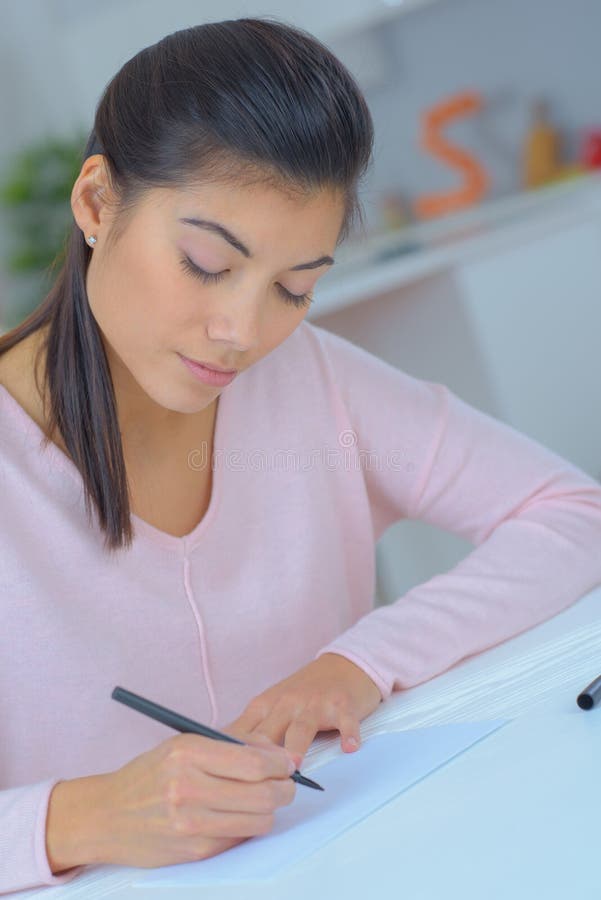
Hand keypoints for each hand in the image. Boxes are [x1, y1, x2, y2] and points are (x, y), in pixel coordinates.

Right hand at [46, 730, 296, 871]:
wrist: (107, 815)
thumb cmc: (150, 775)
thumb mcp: (184, 744)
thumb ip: (231, 745)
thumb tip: (277, 754)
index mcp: (188, 753)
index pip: (254, 762)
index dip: (280, 763)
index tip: (287, 762)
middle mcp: (189, 788)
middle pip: (263, 794)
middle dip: (285, 788)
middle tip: (286, 783)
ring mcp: (191, 823)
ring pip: (259, 820)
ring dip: (270, 810)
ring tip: (263, 800)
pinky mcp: (193, 850)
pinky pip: (240, 838)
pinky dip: (247, 827)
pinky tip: (237, 816)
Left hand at [225, 653, 382, 766]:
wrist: (344, 666)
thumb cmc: (304, 693)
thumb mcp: (272, 706)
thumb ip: (251, 731)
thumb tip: (217, 759)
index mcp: (264, 706)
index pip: (241, 733)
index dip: (230, 757)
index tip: (220, 780)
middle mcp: (286, 703)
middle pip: (267, 733)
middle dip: (259, 759)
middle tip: (252, 787)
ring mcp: (315, 704)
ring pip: (301, 727)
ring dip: (296, 746)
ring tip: (294, 766)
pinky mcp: (342, 705)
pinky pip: (345, 721)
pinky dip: (348, 733)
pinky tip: (349, 747)